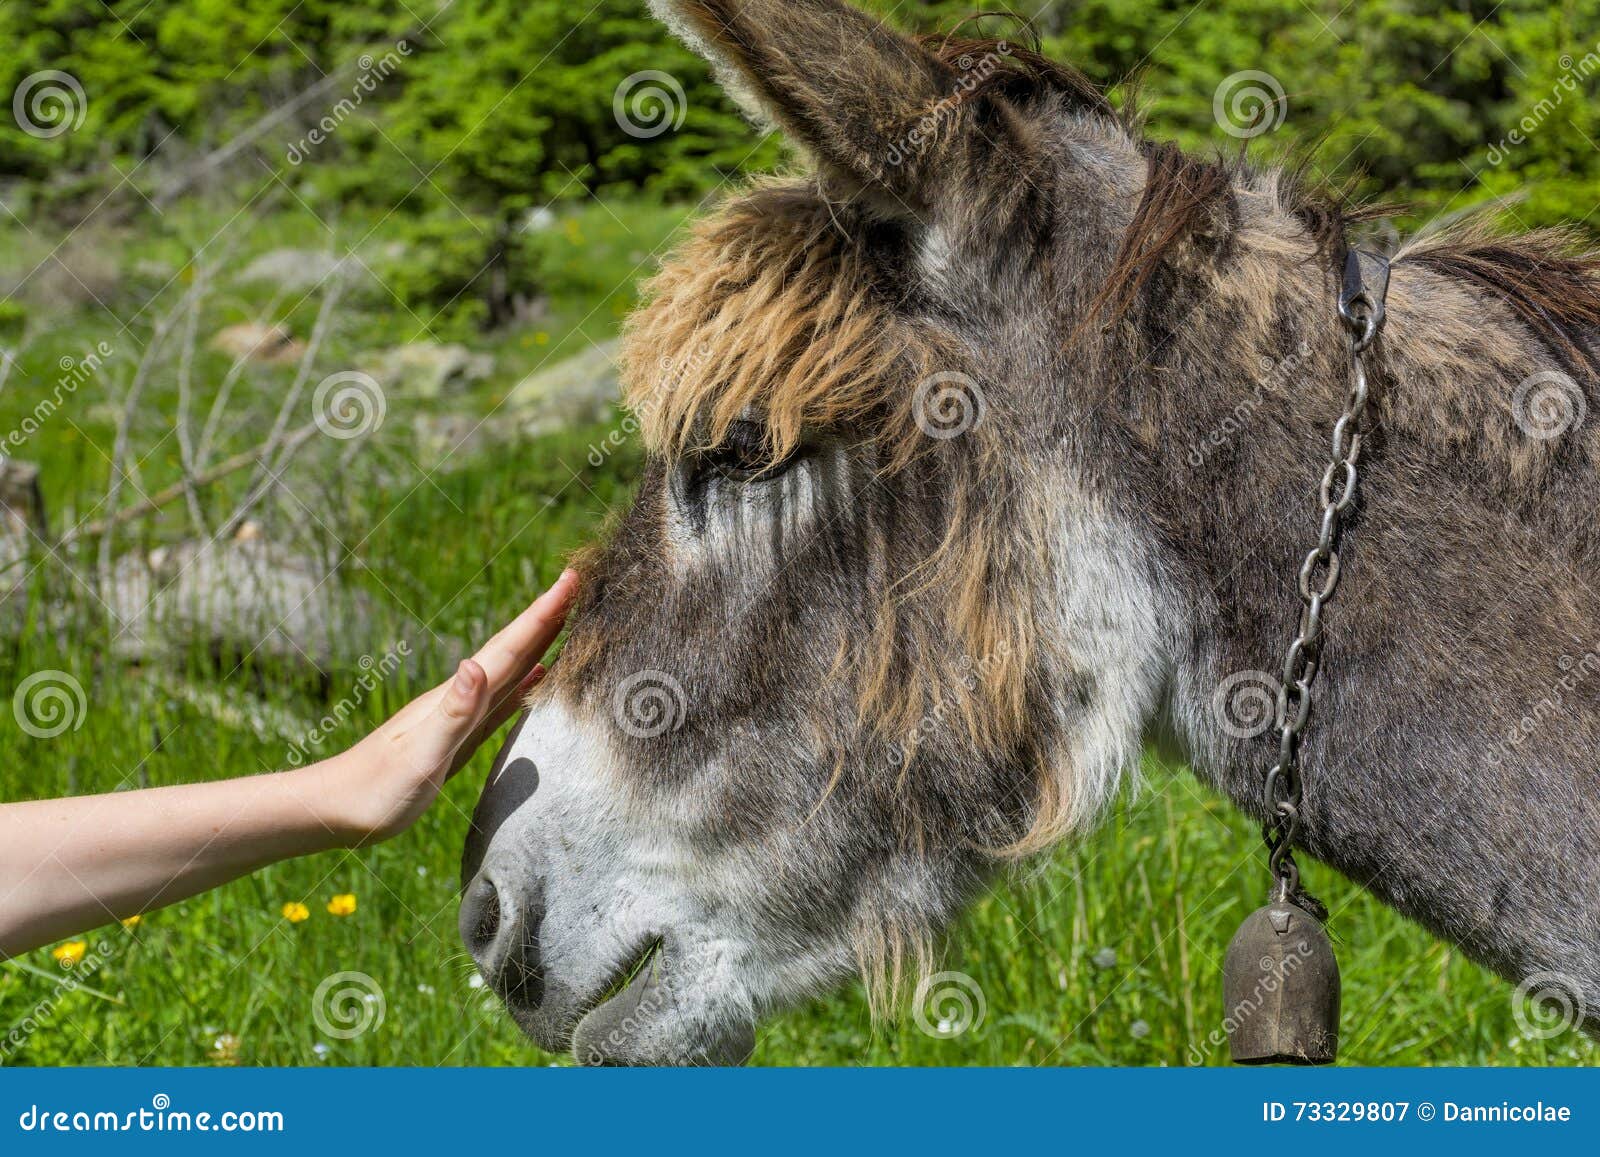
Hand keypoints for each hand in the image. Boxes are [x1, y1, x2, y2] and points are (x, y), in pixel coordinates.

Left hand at [332, 570, 577, 843]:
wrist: (335, 809)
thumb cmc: (375, 790)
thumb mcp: (418, 756)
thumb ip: (451, 714)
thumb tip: (474, 665)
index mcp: (455, 696)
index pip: (509, 648)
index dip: (542, 614)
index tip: (572, 578)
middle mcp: (460, 697)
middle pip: (513, 648)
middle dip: (547, 615)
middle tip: (579, 582)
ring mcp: (459, 715)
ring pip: (511, 669)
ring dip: (539, 642)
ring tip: (568, 618)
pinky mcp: (458, 736)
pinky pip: (503, 699)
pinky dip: (526, 681)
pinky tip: (539, 676)